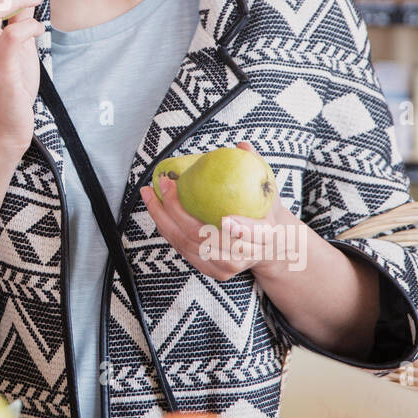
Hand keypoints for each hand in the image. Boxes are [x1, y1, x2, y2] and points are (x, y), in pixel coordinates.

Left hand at [139, 141, 294, 282]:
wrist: (268, 247)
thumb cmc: (266, 212)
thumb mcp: (269, 190)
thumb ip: (257, 166)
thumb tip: (243, 146)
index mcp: (265, 237)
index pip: (253, 234)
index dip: (241, 229)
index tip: (224, 217)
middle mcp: (243, 257)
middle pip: (204, 236)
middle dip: (177, 209)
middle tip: (165, 183)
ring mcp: (225, 267)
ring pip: (186, 243)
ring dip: (162, 217)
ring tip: (149, 193)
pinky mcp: (210, 271)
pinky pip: (180, 248)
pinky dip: (165, 227)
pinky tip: (155, 208)